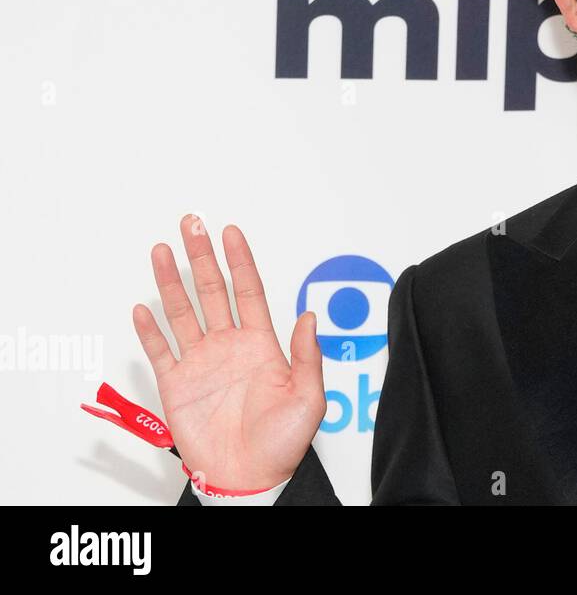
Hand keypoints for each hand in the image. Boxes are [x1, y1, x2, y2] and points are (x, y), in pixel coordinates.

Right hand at [132, 214, 324, 491]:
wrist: (250, 477)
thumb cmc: (283, 442)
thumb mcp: (309, 397)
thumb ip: (307, 356)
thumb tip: (309, 316)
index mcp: (262, 345)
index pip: (249, 291)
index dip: (240, 260)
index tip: (231, 231)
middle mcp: (229, 347)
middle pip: (212, 291)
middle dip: (201, 256)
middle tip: (191, 223)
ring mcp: (201, 363)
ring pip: (182, 313)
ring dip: (171, 282)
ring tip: (163, 250)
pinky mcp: (177, 386)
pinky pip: (160, 352)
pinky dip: (150, 330)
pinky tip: (143, 307)